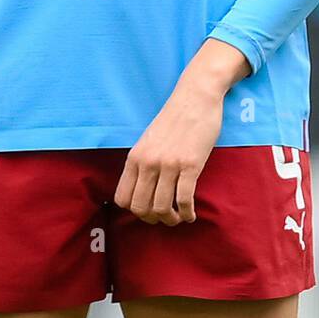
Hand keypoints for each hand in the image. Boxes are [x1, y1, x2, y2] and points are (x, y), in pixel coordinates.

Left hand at [114, 55, 238, 226]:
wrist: (195, 97)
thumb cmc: (174, 119)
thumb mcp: (149, 140)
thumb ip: (143, 163)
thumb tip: (142, 192)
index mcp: (135, 157)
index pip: (123, 198)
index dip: (135, 211)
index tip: (148, 210)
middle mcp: (148, 162)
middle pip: (141, 208)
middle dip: (153, 219)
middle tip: (165, 217)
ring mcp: (169, 164)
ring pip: (162, 208)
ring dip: (171, 220)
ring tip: (179, 217)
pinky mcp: (190, 164)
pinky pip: (184, 200)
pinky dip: (187, 213)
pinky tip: (191, 214)